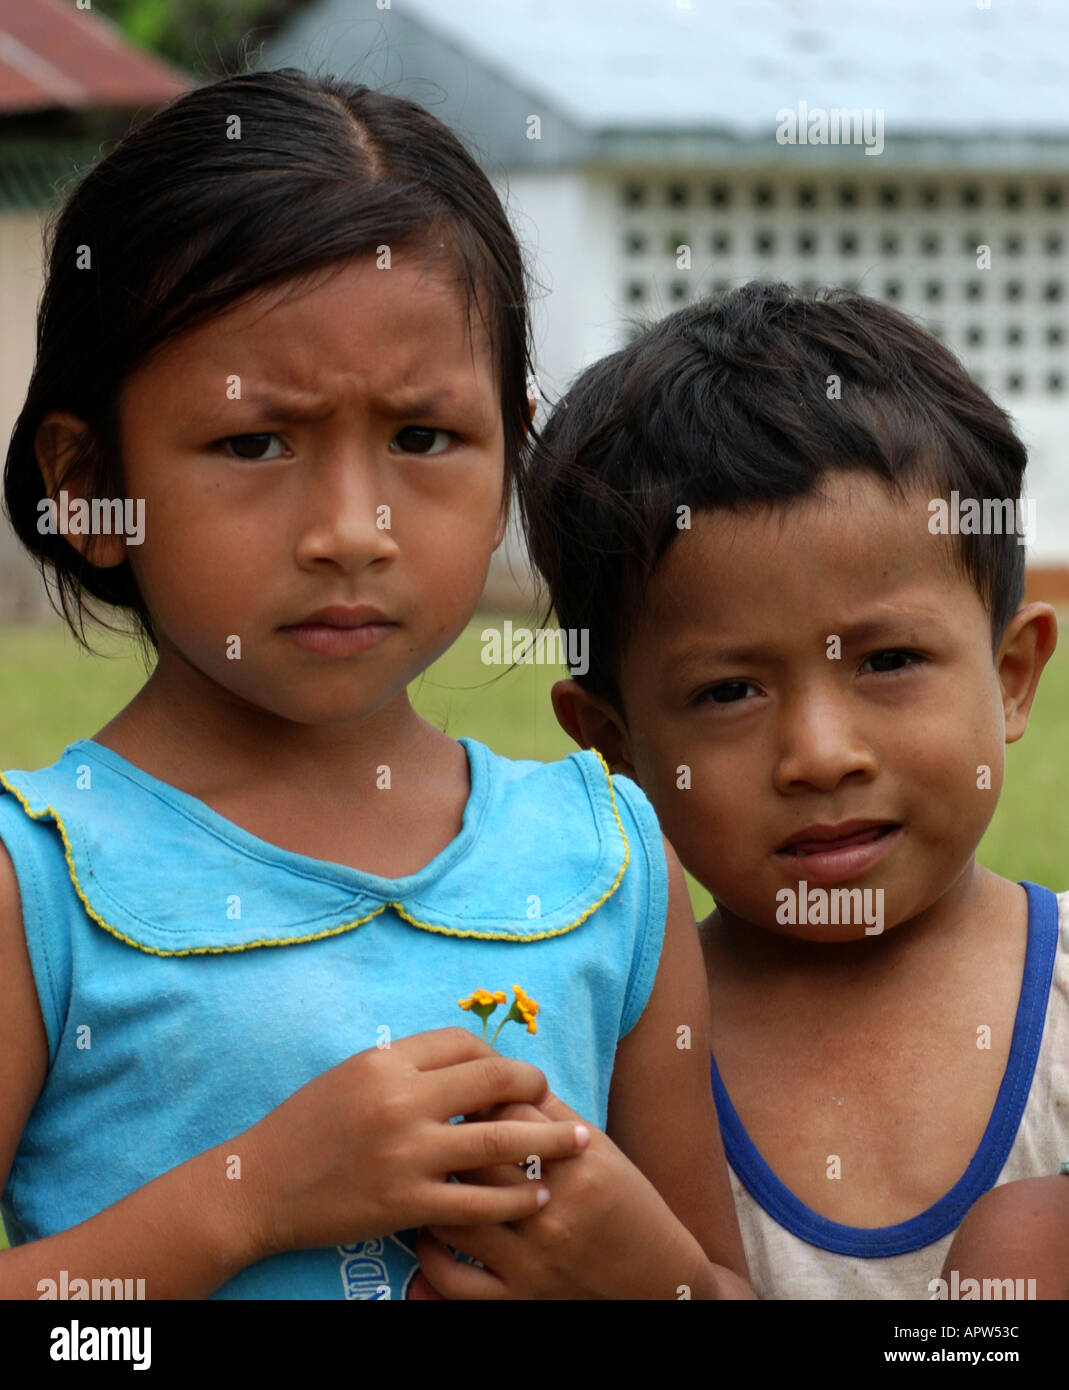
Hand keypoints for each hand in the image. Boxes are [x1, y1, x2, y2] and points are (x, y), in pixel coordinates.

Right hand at [237, 1028, 590, 1258]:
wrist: (258, 1187)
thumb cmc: (305, 1126)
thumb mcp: (350, 1075)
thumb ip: (404, 1066)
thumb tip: (464, 1059)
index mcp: (385, 1062)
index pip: (464, 1043)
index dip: (496, 1054)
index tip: (509, 1072)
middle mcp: (400, 1102)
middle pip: (494, 1080)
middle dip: (535, 1086)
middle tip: (554, 1097)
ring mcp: (406, 1155)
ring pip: (500, 1140)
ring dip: (548, 1140)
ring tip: (579, 1143)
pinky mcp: (407, 1204)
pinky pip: (480, 1200)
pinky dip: (518, 1197)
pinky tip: (539, 1194)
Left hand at [415, 1094, 729, 1298]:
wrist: (656, 1278)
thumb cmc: (626, 1203)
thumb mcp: (600, 1150)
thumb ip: (552, 1115)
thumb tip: (501, 1078)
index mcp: (576, 1168)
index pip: (508, 1116)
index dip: (484, 1099)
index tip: (471, 1098)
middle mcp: (553, 1214)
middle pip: (477, 1160)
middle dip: (455, 1140)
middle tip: (440, 1130)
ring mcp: (533, 1261)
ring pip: (457, 1216)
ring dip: (438, 1191)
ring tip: (433, 1176)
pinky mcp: (519, 1298)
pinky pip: (454, 1280)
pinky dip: (433, 1255)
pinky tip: (433, 1231)